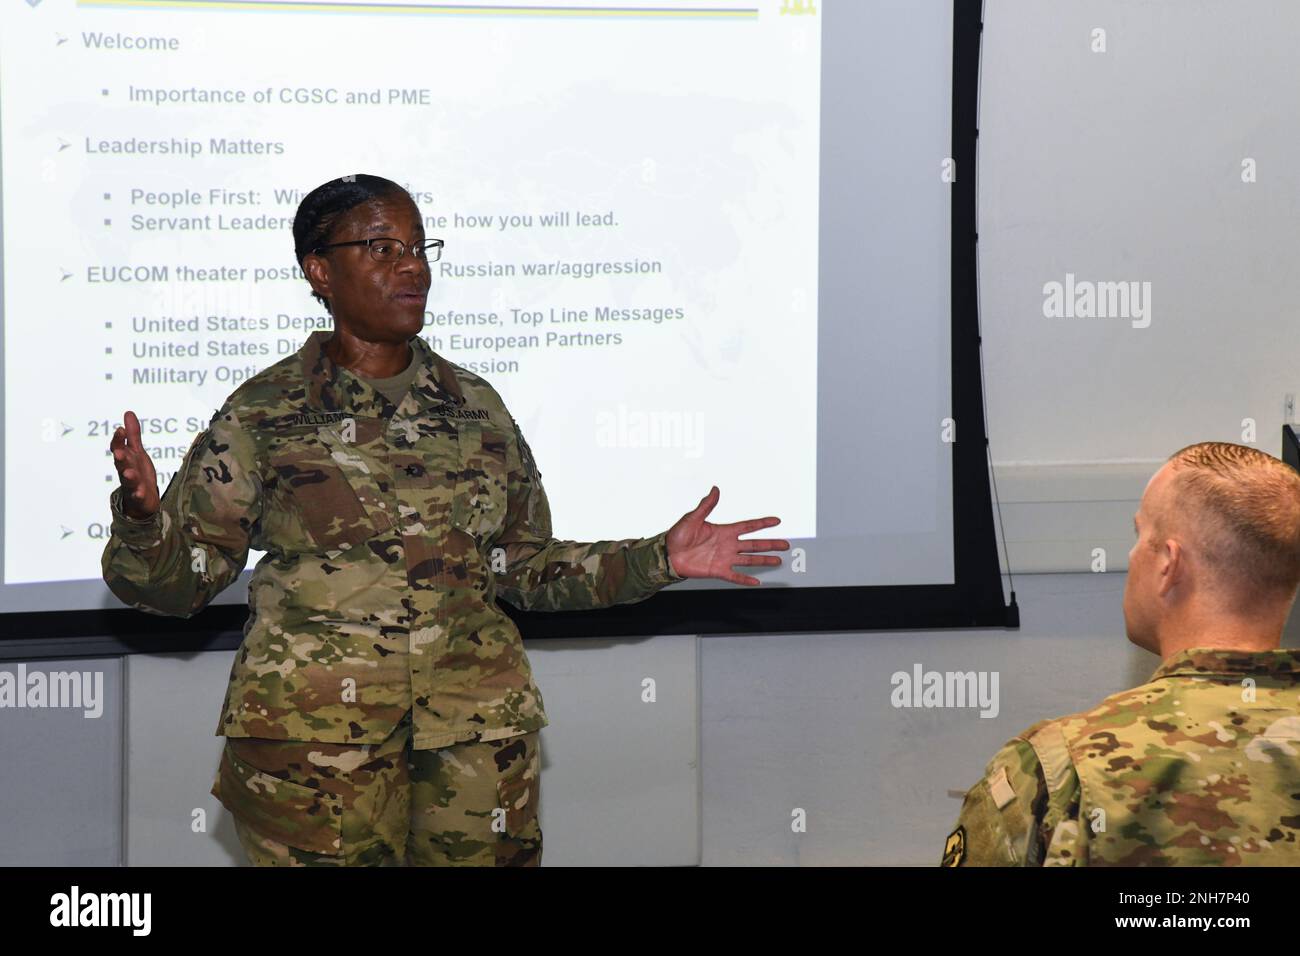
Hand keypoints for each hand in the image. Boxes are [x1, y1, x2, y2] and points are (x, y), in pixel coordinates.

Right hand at [110, 410, 160, 520]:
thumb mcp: (137, 452)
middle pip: (121, 463)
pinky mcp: (139, 497)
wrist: (142, 499)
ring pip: (128, 480)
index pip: (119, 447)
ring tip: (129, 473)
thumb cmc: (138, 472)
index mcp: (126, 459)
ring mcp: (132, 485)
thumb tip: (128, 412)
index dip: (119, 439)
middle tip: (118, 453)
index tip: (121, 430)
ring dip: (128, 476)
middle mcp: (126, 470)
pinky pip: (138, 496)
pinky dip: (138, 494)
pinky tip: (140, 493)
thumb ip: (133, 435)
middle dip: (120, 457)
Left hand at [665, 486, 788, 584]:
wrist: (668, 554)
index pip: (748, 526)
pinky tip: (757, 582)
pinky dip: (745, 579)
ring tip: (778, 561)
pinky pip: (735, 575)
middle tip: (785, 545)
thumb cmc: (678, 535)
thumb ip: (706, 505)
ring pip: (749, 559)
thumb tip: (715, 489)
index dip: (763, 523)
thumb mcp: (692, 517)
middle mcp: (727, 544)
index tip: (777, 521)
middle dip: (770, 544)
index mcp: (724, 530)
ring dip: (764, 560)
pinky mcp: (718, 570)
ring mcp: (724, 558)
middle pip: (754, 544)